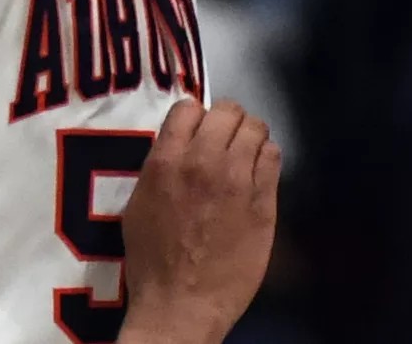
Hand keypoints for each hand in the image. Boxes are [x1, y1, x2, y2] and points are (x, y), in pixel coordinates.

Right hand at [119, 99, 280, 343]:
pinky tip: (256, 175)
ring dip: (249, 138)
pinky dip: (265, 159)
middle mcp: (204, 161)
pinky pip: (273, 157)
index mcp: (167, 161)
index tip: (197, 131)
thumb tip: (177, 148)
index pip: (187, 107)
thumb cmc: (152, 260)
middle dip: (226, 122)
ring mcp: (238, 180)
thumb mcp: (138, 205)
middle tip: (224, 141)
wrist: (183, 304)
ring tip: (244, 156)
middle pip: (228, 111)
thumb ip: (159, 168)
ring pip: (256, 128)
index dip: (194, 117)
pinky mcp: (264, 201)